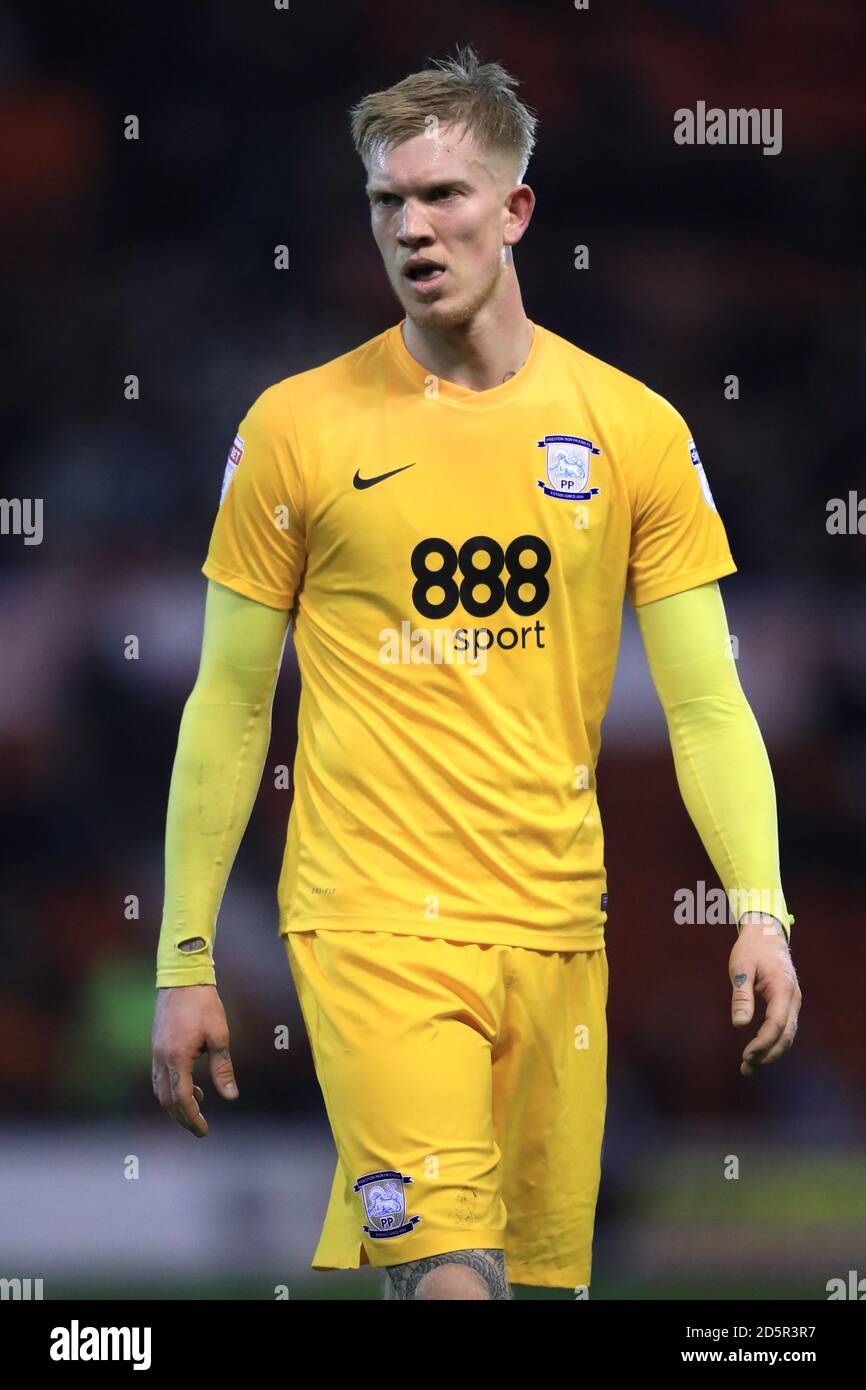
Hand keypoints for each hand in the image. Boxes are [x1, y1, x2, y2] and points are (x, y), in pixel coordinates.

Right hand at [151, 984, 238, 1135]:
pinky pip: (159, 1078)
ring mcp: (155, 1053)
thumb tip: (231, 1096)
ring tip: (197, 1109)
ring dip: (175, 1105)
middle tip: (199, 1128)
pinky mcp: (156, 1047)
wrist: (182, 979)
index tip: (204, 1131)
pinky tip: (191, 1086)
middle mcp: (161, 1059)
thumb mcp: (219, 1036)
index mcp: (177, 1058)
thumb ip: (223, 1068)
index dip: (192, 1118)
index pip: (182, 1099)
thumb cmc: (204, 1005)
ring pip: (160, 1090)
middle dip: (182, 1118)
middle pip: (167, 1101)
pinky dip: (171, 1089)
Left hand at [729, 914, 800, 1075]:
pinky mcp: (788, 1003)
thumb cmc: (751, 949)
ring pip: (788, 1034)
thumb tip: (739, 1024)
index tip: (746, 1056)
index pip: (776, 1024)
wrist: (766, 933)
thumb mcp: (741, 968)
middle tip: (746, 1068)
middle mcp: (793, 998)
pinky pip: (785, 1028)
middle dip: (767, 1054)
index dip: (762, 1043)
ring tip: (749, 1066)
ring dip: (771, 1052)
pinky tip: (759, 1051)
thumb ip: (741, 995)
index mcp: (782, 989)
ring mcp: (793, 1001)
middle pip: (786, 1035)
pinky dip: (774, 1042)